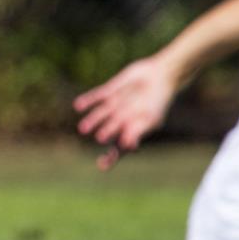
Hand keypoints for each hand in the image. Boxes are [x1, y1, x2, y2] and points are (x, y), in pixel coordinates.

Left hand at [73, 56, 175, 170]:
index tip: (101, 165)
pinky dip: (87, 101)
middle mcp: (120, 120)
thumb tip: (126, 146)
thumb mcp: (151, 117)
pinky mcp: (109, 92)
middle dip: (105, 134)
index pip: (119, 148)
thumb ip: (138, 130)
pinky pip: (96, 97)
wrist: (160, 74)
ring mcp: (114, 106)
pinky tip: (78, 106)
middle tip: (101, 138)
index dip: (110, 158)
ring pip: (99, 115)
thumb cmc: (159, 100)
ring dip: (91, 121)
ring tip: (83, 128)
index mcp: (131, 130)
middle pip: (108, 131)